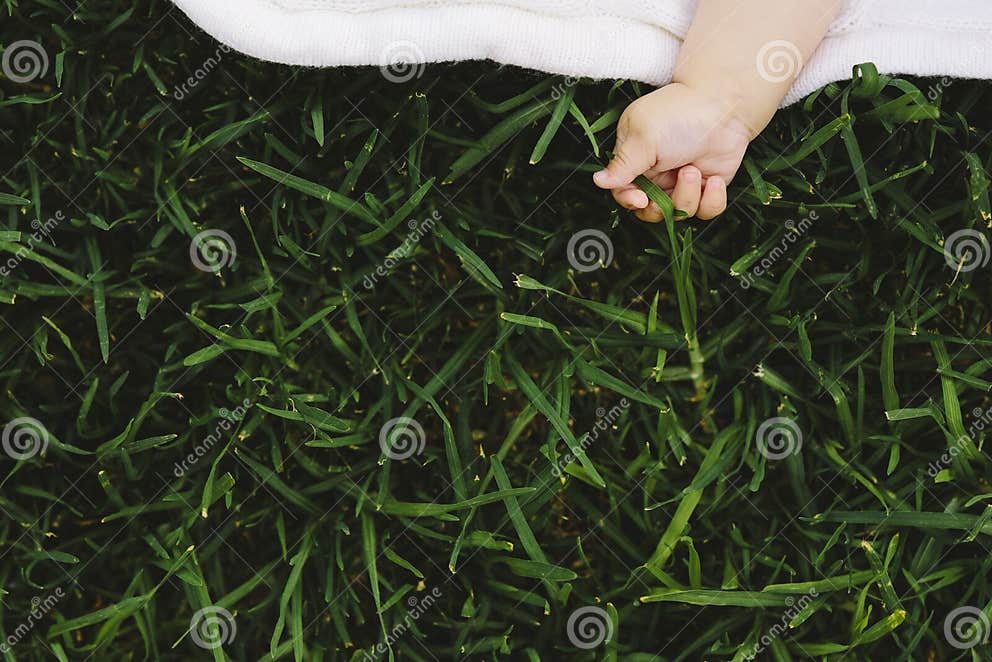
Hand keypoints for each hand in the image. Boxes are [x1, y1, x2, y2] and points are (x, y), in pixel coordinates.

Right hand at [593, 82, 751, 221]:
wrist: (726, 106)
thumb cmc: (680, 113)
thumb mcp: (644, 136)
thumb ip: (622, 164)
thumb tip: (597, 181)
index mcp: (634, 157)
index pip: (622, 191)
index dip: (629, 201)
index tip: (640, 199)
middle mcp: (656, 173)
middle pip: (647, 211)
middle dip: (659, 207)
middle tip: (671, 187)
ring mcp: (681, 182)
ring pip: (677, 213)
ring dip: (687, 195)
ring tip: (693, 169)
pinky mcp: (706, 187)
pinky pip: (705, 211)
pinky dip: (711, 200)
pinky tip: (712, 179)